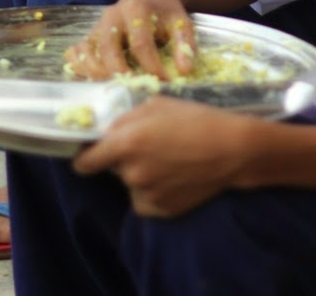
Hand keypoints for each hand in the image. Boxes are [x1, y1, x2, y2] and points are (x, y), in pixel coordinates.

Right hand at [65, 0, 195, 80]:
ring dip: (97, 72)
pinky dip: (80, 65)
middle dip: (119, 72)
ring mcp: (99, 24)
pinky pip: (78, 50)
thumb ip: (185, 45)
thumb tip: (184, 71)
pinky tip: (91, 78)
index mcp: (136, 10)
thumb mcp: (181, 23)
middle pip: (108, 47)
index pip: (141, 44)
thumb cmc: (166, 12)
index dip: (151, 67)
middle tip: (132, 90)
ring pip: (89, 49)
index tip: (163, 83)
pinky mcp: (91, 33)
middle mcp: (112, 15)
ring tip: (113, 88)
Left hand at [74, 97, 252, 216]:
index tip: (90, 153)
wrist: (232, 150)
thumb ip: (125, 119)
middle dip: (123, 159)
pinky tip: (173, 177)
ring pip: (131, 184)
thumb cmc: (194, 118)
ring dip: (140, 174)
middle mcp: (130, 173)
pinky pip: (145, 200)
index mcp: (125, 143)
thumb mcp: (156, 105)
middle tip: (149, 147)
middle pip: (112, 169)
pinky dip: (152, 191)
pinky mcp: (161, 211)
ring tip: (167, 161)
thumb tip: (107, 131)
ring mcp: (145, 195)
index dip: (85, 157)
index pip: (84, 163)